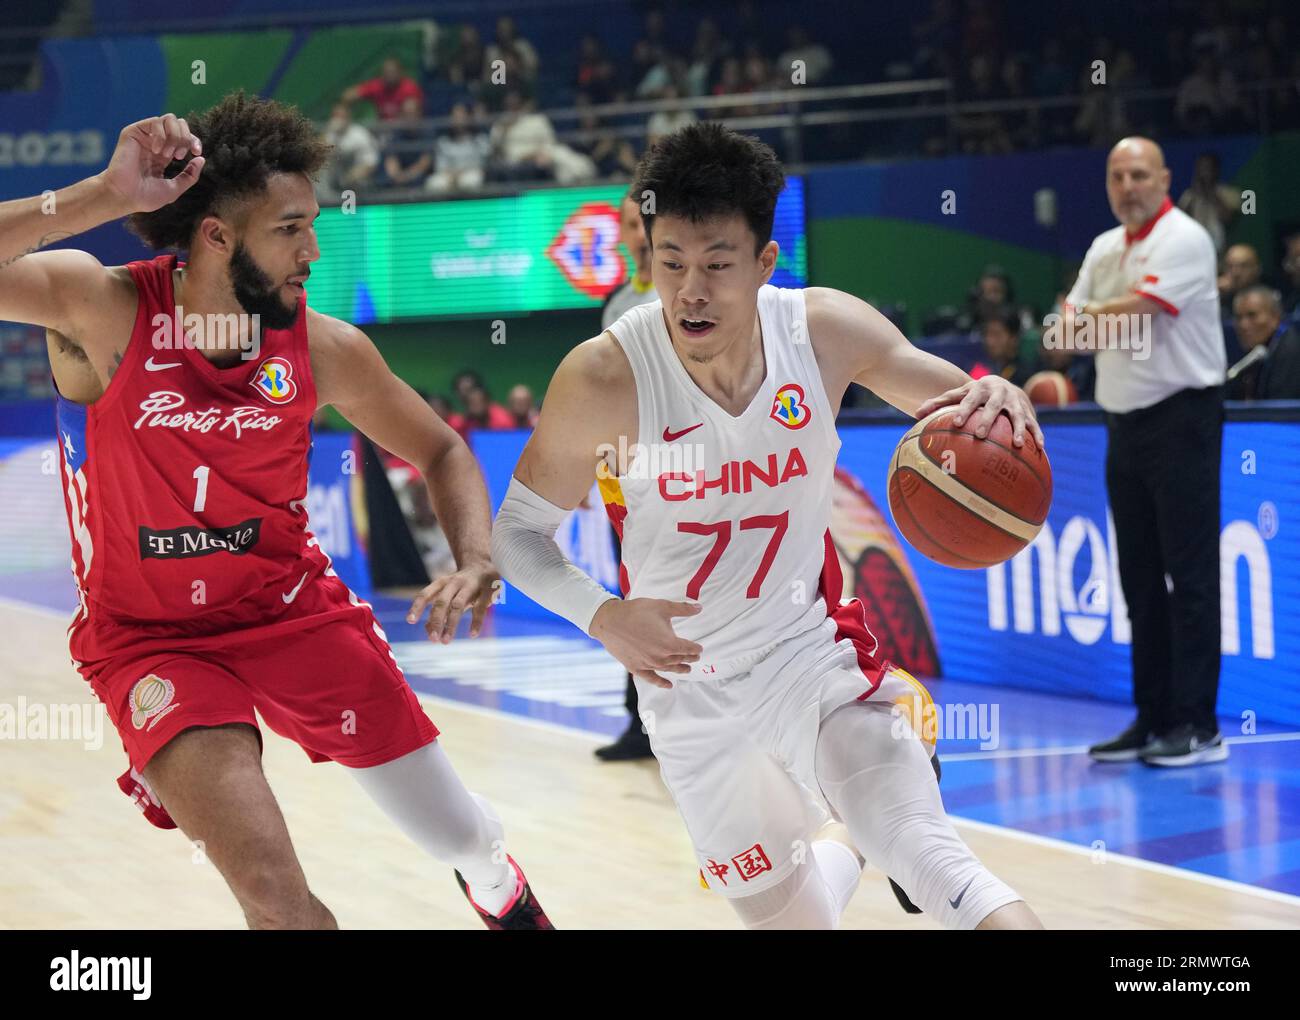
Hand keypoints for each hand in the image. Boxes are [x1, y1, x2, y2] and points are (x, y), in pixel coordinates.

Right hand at [99, 114, 204, 213]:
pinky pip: (155, 121)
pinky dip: (161, 135)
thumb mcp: (174, 188)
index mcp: (165, 154)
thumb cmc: (146, 196)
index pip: (184, 136)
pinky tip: (156, 151)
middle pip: (179, 123)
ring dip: (174, 136)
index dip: (194, 140)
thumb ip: (190, 175)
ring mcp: (145, 136)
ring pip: (169, 118)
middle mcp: (155, 143)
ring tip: (168, 154)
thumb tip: (201, 159)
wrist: (125, 196)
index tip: (196, 152)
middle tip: (179, 155)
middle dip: (185, 137)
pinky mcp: (134, 132)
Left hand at [406, 560, 498, 642]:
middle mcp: (455, 582)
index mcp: (442, 583)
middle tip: (432, 639)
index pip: (426, 594)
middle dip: (436, 620)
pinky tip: (472, 634)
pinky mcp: (488, 589)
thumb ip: (438, 612)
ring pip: (458, 605)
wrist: (484, 564)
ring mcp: (472, 585)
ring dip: (451, 624)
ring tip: (446, 641)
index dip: (417, 607)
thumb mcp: (449, 595)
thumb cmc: (462, 585)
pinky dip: (476, 622)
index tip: (410, 621)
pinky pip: (480, 608)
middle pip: (442, 601)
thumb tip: (427, 630)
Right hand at [588, 597, 703, 688]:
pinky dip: (661, 682)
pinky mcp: (636, 668)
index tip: (700, 648)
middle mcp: (660, 657)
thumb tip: (699, 607)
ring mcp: (648, 664)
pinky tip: (668, 685)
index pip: (688, 648)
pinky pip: (652, 678)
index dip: (696, 649)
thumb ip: (682, 609)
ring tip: (687, 670)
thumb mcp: (662, 606)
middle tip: (695, 658)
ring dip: (679, 670)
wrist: (610, 621)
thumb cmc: (636, 611)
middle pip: (680, 659)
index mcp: (669, 643)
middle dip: (689, 658)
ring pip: (668, 669)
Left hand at [914, 374, 1044, 448]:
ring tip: (1016, 445)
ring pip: (1018, 415)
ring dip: (1018, 429)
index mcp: (980, 389)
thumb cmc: (974, 394)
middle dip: (988, 419)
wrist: (1002, 383)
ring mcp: (1015, 402)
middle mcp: (999, 393)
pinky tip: (1040, 449)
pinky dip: (1037, 435)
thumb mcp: (958, 394)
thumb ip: (938, 403)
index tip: (956, 423)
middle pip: (994, 406)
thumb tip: (915, 414)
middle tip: (980, 435)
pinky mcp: (1029, 411)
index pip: (970, 399)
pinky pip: (1034, 424)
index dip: (963, 410)